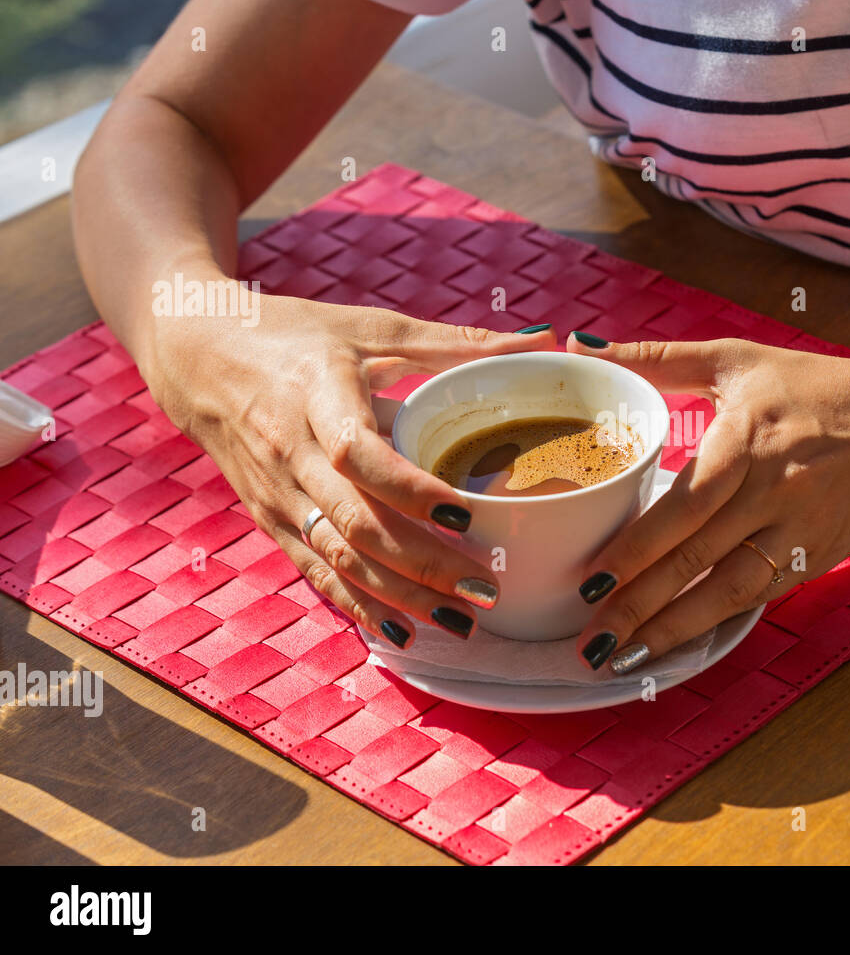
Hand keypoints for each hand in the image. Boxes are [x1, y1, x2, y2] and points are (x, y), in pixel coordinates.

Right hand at [148, 290, 555, 646]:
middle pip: (356, 523)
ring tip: (458, 621)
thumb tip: (544, 339)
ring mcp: (275, 493)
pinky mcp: (268, 519)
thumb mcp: (371, 327)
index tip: (465, 516)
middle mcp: (290, 452)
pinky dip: (355, 605)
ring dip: (398, 596)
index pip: (360, 455)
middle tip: (485, 587)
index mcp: (317, 395)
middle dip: (423, 564)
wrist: (196, 353)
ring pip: (337, 558)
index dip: (412, 491)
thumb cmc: (292, 333)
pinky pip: (313, 571)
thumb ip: (456, 341)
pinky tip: (399, 631)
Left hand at [565, 333, 849, 673]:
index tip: (589, 579)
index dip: (636, 549)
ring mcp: (797, 532)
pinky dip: (713, 624)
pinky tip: (675, 645)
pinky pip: (756, 598)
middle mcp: (772, 492)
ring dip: (672, 630)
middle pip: (696, 559)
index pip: (685, 505)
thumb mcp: (737, 359)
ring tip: (623, 659)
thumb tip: (586, 346)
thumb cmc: (814, 387)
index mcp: (747, 441)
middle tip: (590, 638)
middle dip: (638, 605)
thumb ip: (658, 358)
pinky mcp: (813, 558)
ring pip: (725, 592)